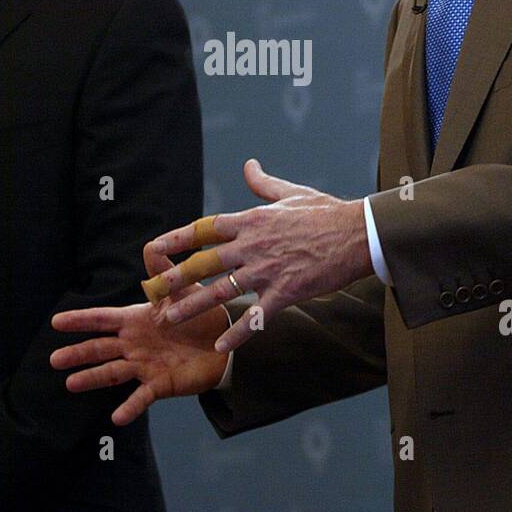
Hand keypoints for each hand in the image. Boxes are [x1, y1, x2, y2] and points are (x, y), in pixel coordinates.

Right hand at [50, 242, 229, 425]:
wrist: (224, 343)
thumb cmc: (200, 314)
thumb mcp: (181, 291)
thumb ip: (163, 272)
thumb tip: (150, 245)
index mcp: (136, 321)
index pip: (103, 320)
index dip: (81, 320)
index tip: (56, 322)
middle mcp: (134, 345)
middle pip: (100, 348)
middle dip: (78, 353)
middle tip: (54, 359)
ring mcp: (144, 366)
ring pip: (113, 372)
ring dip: (92, 378)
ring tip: (70, 384)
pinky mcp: (160, 384)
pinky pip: (141, 397)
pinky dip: (130, 407)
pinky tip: (116, 418)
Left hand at [142, 159, 373, 352]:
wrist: (359, 233)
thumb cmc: (326, 212)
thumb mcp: (291, 192)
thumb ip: (263, 183)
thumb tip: (248, 166)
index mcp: (251, 220)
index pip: (205, 229)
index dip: (177, 239)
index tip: (154, 248)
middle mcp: (253, 245)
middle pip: (205, 263)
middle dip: (175, 278)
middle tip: (151, 291)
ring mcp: (267, 270)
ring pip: (221, 291)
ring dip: (193, 306)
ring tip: (170, 318)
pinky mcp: (285, 292)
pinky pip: (256, 317)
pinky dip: (238, 333)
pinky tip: (220, 346)